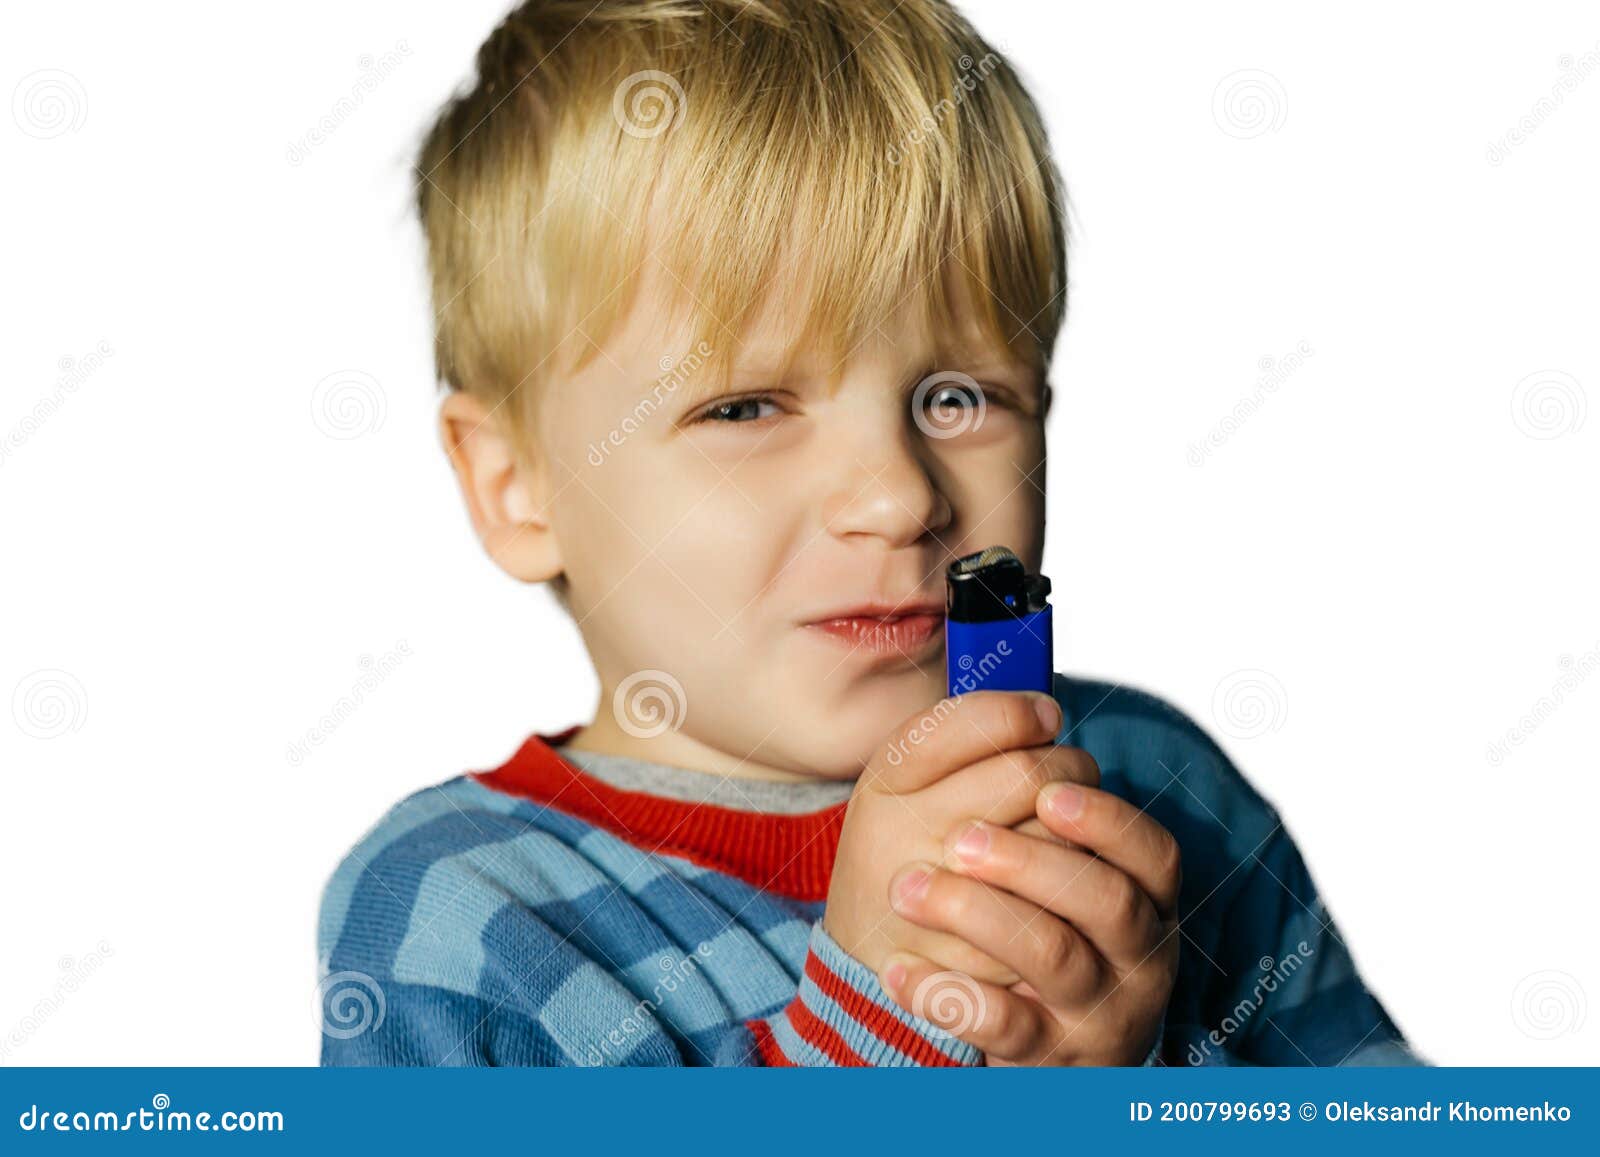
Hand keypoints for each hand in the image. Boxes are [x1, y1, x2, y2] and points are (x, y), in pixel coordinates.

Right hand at [824, 690, 1099, 986]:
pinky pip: (1055, 910)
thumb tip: (1045, 713)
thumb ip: (959, 739)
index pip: (968, 725)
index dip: (1019, 711)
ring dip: (1082, 828)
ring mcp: (937, 900)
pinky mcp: (976, 952)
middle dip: (1068, 764)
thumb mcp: (901, 783)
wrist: (863, 952)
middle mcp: (903, 836)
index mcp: (885, 784)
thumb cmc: (899, 848)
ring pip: (1051, 841)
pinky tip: (1061, 886)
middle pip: (1024, 775)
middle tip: (1074, 769)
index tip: (1044, 715)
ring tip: (1071, 826)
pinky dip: (1071, 889)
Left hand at [876, 778, 1181, 1065]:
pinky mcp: (1046, 1056)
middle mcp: (1136, 956)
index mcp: (1143, 897)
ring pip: (1054, 957)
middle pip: (1107, 902)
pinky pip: (1004, 1027)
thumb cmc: (1026, 923)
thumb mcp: (1045, 868)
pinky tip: (900, 969)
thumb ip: (1036, 796)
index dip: (1107, 821)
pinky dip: (949, 995)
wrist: (1010, 1037)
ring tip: (908, 889)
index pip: (1153, 854)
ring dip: (978, 913)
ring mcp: (1097, 1012)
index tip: (1051, 792)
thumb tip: (1025, 708)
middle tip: (960, 839)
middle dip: (1032, 861)